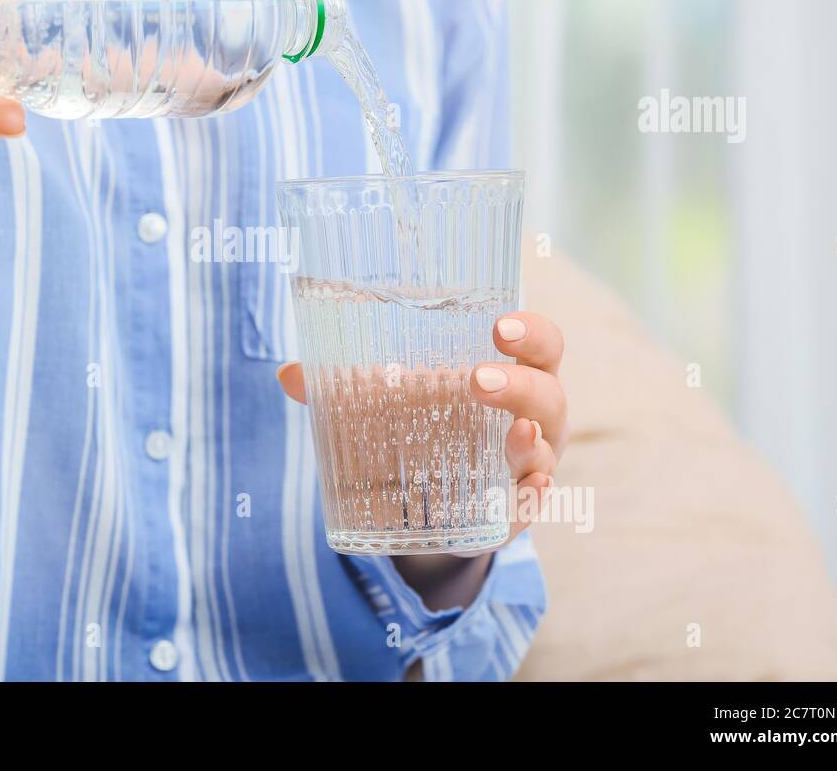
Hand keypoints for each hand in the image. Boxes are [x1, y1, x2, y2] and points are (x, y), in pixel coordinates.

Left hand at [276, 310, 567, 546]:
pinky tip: (532, 488)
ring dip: (530, 441)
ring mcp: (529, 466)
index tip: (500, 325)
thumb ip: (347, 386)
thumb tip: (289, 373)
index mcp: (514, 375)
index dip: (531, 332)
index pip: (541, 345)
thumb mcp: (393, 400)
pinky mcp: (514, 510)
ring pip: (544, 450)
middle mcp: (534, 417)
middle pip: (548, 393)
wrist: (429, 495)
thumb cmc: (426, 423)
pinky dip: (535, 498)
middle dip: (520, 385)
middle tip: (477, 380)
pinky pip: (533, 506)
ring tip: (515, 434)